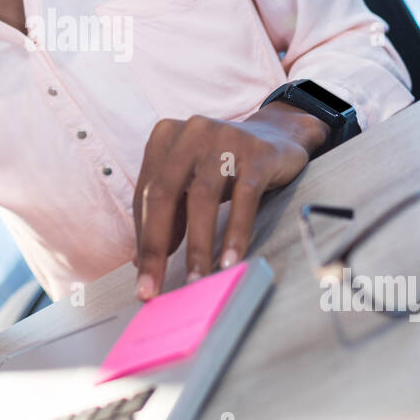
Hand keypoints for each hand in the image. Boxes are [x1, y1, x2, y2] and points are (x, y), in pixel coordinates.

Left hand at [132, 105, 329, 299]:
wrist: (277, 135)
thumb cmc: (223, 165)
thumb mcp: (190, 181)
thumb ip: (168, 212)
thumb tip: (144, 261)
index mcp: (164, 136)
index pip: (145, 194)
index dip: (142, 238)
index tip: (143, 276)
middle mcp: (190, 132)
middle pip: (163, 194)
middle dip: (155, 246)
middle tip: (153, 287)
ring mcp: (224, 139)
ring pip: (202, 198)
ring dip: (197, 245)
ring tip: (196, 279)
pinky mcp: (257, 154)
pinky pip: (244, 198)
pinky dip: (235, 232)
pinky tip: (230, 260)